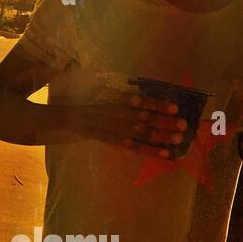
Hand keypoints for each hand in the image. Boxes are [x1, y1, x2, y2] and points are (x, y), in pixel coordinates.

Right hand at [64, 94, 187, 158]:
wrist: (59, 117)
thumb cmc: (81, 99)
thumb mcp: (95, 87)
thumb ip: (115, 89)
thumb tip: (138, 92)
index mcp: (107, 98)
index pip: (134, 101)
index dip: (154, 104)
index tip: (174, 106)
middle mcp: (109, 114)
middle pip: (139, 119)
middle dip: (162, 122)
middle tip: (183, 124)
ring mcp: (108, 129)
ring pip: (137, 134)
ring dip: (159, 137)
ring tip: (178, 138)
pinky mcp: (108, 141)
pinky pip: (129, 147)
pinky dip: (147, 151)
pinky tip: (164, 154)